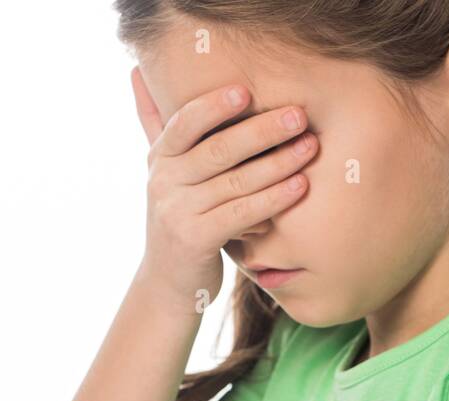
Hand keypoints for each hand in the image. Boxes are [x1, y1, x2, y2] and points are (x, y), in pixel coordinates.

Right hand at [129, 69, 314, 307]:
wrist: (168, 283)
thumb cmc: (180, 218)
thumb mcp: (164, 171)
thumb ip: (157, 126)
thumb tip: (138, 70)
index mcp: (160, 158)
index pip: (185, 122)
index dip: (214, 106)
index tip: (246, 90)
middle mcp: (164, 182)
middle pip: (217, 149)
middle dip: (262, 130)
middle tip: (298, 115)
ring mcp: (178, 212)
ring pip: (235, 181)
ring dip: (277, 163)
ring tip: (310, 147)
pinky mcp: (196, 239)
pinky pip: (242, 213)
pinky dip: (273, 199)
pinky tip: (300, 187)